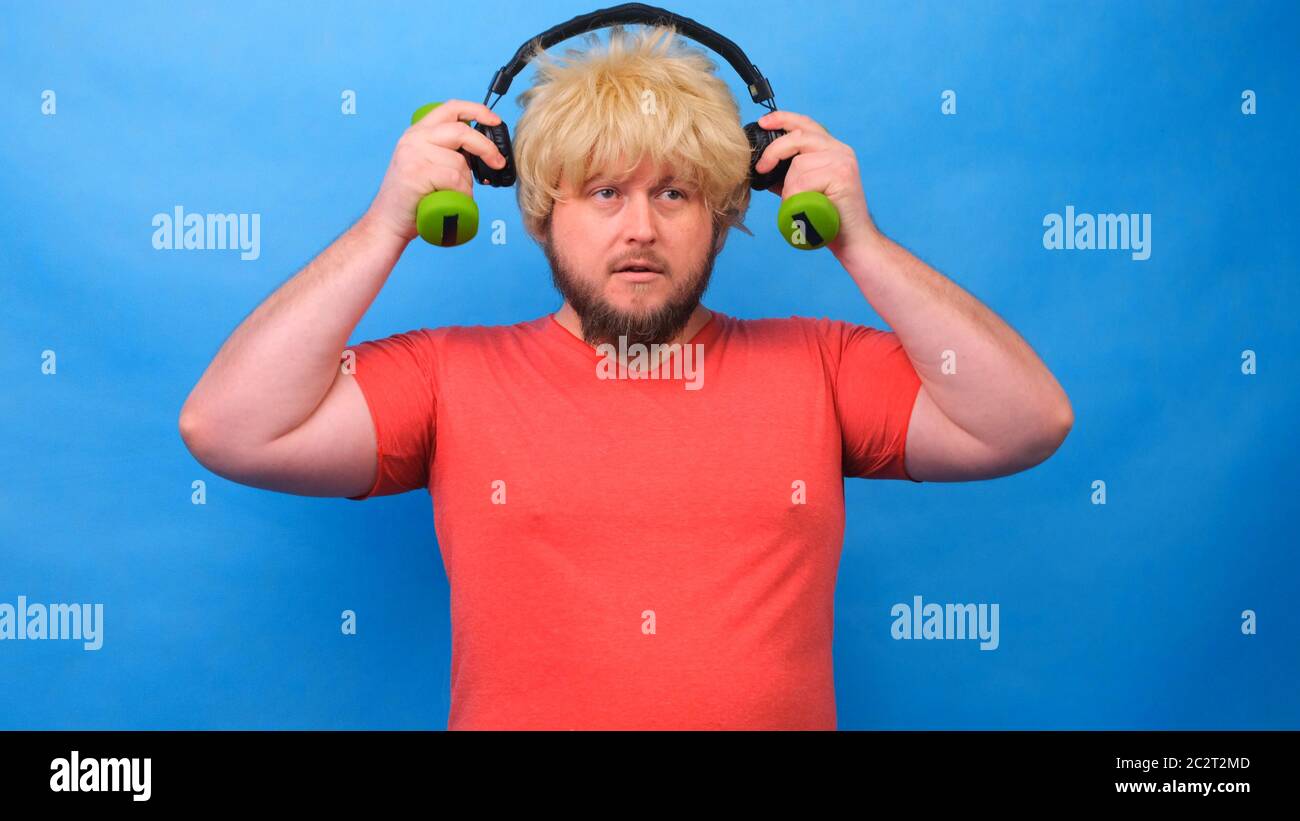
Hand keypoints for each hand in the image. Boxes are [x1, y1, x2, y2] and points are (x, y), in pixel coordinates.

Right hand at [364, 99, 507, 242]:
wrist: (389, 220)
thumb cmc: (415, 197)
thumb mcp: (428, 164)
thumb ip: (447, 151)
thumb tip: (483, 150)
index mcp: (419, 132)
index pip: (451, 108)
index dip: (477, 110)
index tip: (495, 120)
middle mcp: (414, 138)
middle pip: (461, 131)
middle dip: (486, 148)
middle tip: (498, 163)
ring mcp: (413, 154)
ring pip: (460, 163)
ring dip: (468, 183)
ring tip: (456, 194)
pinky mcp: (416, 172)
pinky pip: (454, 179)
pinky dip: (462, 193)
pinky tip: (454, 199)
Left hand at [753, 110, 879, 256]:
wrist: (852, 240)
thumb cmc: (827, 217)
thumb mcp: (802, 190)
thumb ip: (787, 175)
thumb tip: (763, 166)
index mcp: (832, 149)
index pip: (805, 124)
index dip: (782, 119)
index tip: (763, 122)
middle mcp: (840, 150)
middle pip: (798, 137)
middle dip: (774, 152)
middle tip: (761, 168)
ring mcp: (843, 161)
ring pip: (798, 164)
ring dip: (789, 188)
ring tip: (797, 204)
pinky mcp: (842, 176)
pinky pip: (804, 181)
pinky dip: (796, 197)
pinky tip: (805, 207)